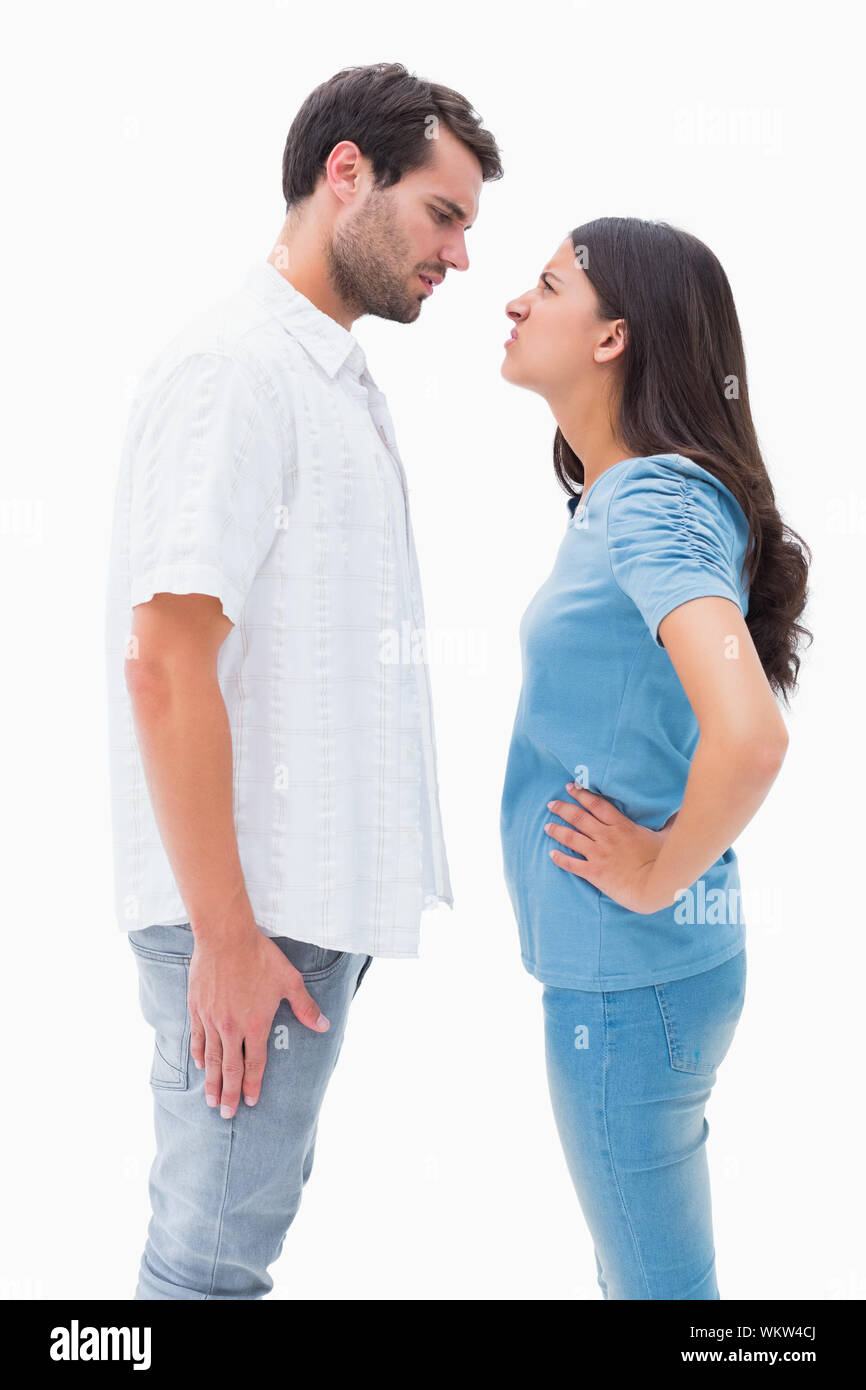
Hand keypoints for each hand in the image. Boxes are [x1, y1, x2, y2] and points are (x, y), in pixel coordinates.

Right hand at [187, 926, 329, 1118]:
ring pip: (212, 1058)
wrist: (226, 937)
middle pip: (230, 1068)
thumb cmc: (260, 957)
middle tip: (226, 1114)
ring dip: (212, 1082)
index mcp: (255, 1025)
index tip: (250, 1101)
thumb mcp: (289, 980)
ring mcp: (211, 1019)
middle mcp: (232, 1028)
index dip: (252, 1084)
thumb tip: (323, 1025)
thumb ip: (305, 1006)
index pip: (254, 1064)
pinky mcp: (197, 1008)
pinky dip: (199, 1054)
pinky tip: (200, 1066)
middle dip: (229, 1093)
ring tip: (211, 1100)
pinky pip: (198, 1038)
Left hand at [544, 783, 677, 913]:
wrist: (655, 887)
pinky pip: (572, 864)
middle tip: (551, 804)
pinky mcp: (595, 873)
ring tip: (547, 826)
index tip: (571, 787)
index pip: (597, 804)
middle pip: (579, 817)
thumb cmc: (665, 862)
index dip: (582, 794)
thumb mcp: (668, 836)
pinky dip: (560, 859)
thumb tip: (680, 812)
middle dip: (563, 808)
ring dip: (557, 830)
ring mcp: (599, 854)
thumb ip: (669, 823)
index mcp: (622, 826)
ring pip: (571, 838)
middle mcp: (606, 837)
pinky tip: (551, 854)